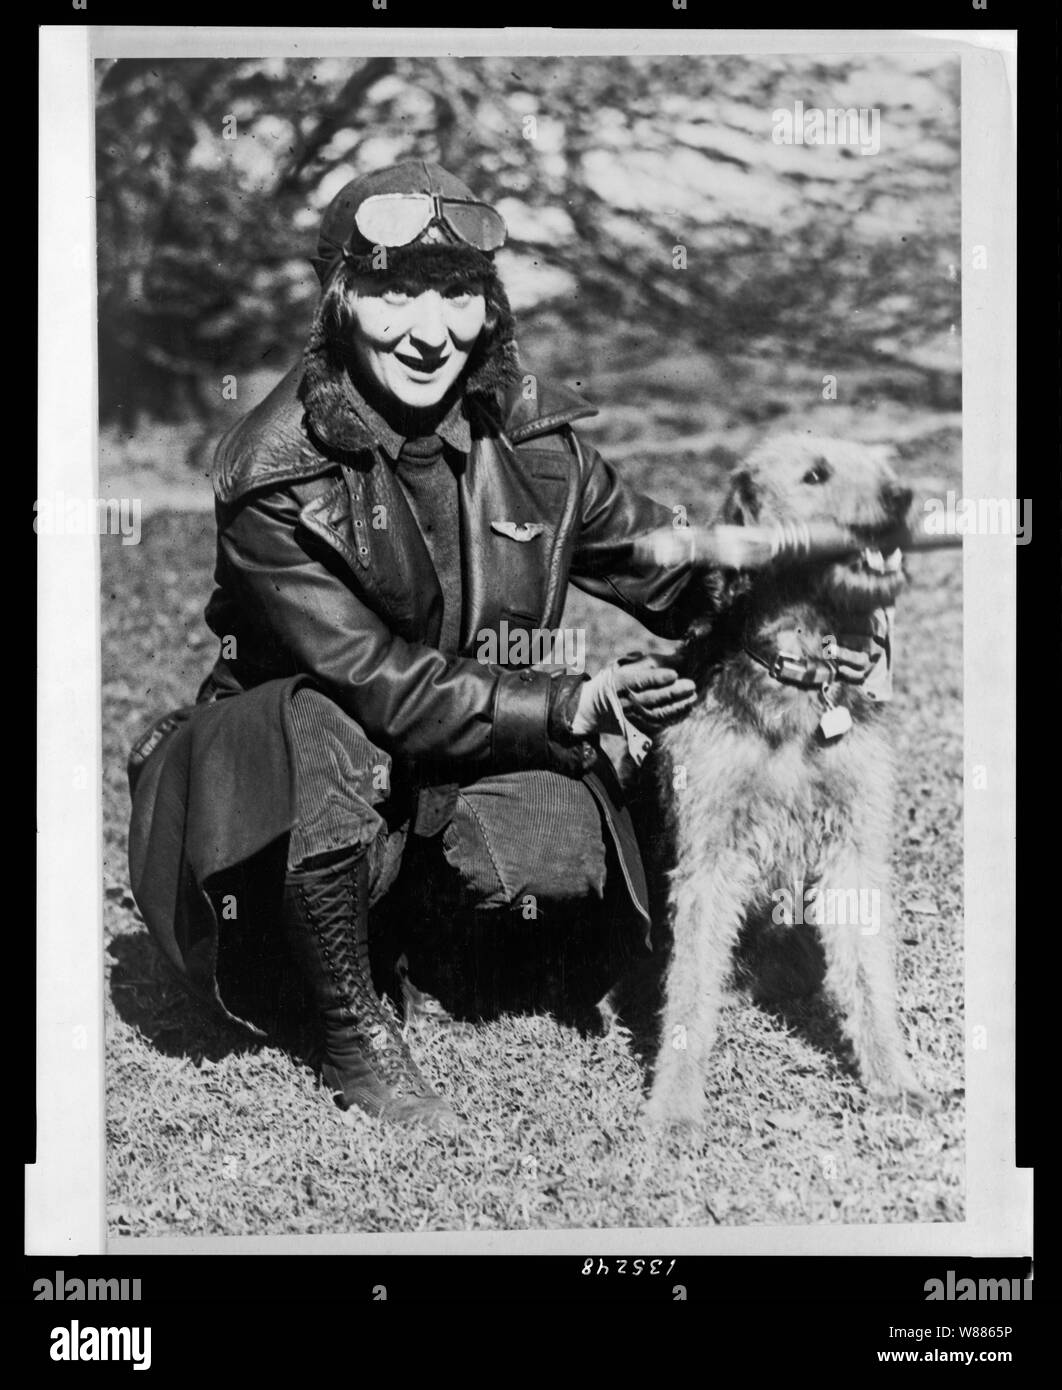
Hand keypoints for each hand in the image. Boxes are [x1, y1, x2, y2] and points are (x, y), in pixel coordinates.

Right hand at [571, 654, 696, 738]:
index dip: (658, 678)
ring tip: (692, 697)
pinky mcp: (637, 727)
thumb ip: (650, 661)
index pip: (640, 680)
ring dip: (677, 706)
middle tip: (691, 685)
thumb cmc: (614, 680)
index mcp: (620, 682)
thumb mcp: (624, 665)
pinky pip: (658, 724)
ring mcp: (632, 717)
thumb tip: (678, 658)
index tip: (674, 673)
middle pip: (652, 698)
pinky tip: (685, 708)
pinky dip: (674, 717)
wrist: (592, 709)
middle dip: (673, 692)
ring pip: (657, 713)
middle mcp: (625, 701)